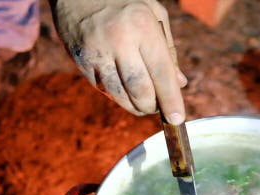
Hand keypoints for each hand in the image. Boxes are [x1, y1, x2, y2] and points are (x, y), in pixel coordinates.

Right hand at [51, 0, 187, 123]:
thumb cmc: (124, 0)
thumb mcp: (154, 13)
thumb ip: (168, 50)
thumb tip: (179, 84)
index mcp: (141, 26)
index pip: (161, 72)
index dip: (171, 100)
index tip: (178, 118)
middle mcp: (118, 40)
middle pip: (140, 91)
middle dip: (152, 106)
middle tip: (158, 107)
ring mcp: (96, 52)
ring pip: (119, 95)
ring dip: (135, 106)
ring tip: (143, 102)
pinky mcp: (80, 61)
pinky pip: (102, 89)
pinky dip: (117, 95)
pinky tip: (124, 89)